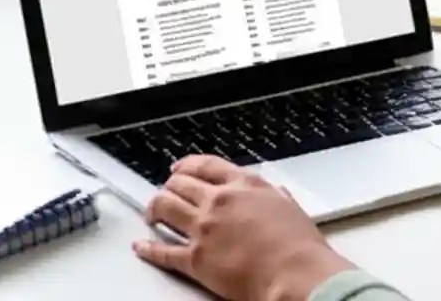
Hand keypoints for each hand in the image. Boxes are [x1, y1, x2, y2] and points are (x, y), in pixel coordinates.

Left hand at [135, 156, 353, 300]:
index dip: (186, 165)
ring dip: (155, 208)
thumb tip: (277, 194)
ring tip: (152, 213)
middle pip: (180, 183)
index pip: (205, 165)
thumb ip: (276, 198)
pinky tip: (141, 245)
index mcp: (244, 184)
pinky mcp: (196, 259)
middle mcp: (219, 201)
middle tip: (166, 192)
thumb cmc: (299, 246)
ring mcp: (204, 228)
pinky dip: (148, 248)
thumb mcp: (290, 207)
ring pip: (165, 207)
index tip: (178, 169)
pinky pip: (163, 251)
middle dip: (169, 187)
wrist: (295, 274)